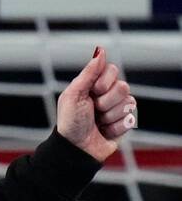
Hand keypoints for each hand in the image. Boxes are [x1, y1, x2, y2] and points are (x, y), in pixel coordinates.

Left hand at [57, 46, 136, 162]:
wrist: (75, 149)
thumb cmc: (70, 122)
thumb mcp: (74, 95)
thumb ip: (88, 73)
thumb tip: (100, 51)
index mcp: (94, 86)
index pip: (112, 70)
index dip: (104, 82)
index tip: (93, 92)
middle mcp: (107, 95)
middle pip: (123, 87)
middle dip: (106, 101)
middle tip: (93, 111)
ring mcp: (117, 109)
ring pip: (129, 103)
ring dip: (110, 116)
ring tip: (98, 123)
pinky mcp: (124, 123)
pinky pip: (130, 119)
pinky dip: (114, 127)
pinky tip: (104, 131)